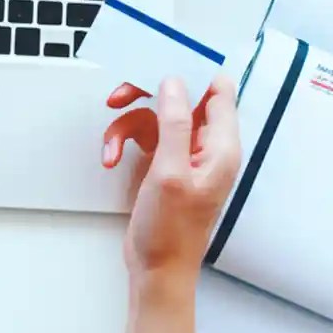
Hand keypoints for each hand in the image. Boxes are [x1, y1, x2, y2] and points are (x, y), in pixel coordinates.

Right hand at [102, 75, 240, 332]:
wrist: (156, 270)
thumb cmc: (170, 234)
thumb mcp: (170, 173)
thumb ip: (175, 124)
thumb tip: (175, 83)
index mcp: (220, 146)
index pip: (217, 89)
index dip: (191, 72)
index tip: (160, 62)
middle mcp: (206, 145)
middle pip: (179, 97)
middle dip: (146, 94)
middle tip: (120, 95)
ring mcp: (184, 153)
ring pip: (154, 115)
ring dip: (127, 125)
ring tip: (111, 145)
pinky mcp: (164, 163)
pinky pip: (143, 136)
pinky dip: (123, 142)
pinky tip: (112, 158)